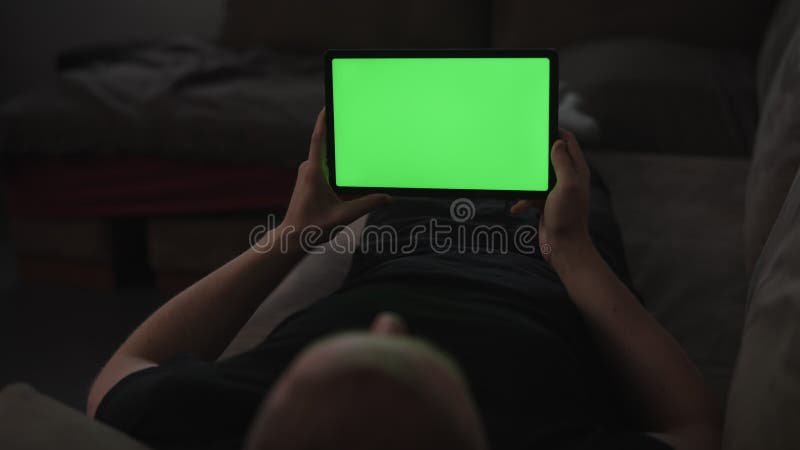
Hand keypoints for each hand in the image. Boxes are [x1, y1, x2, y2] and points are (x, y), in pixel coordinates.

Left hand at [280, 108, 391, 241]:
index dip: (323, 121)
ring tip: (351, 141)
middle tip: (350, 121)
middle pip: (323, 145)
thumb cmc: (313, 226)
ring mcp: (307, 174)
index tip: (327, 106)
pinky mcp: (308, 180)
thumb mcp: (344, 215)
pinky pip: (322, 165)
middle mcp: (308, 169)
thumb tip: (389, 198)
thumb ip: (367, 204)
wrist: (293, 237)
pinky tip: (345, 165)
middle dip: (336, 134)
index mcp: (314, 171)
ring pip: (323, 156)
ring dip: (335, 149)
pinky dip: (333, 161)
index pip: (318, 140)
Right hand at [511, 129, 591, 263]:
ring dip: (526, 179)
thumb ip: (563, 163)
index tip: (540, 125)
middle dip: (536, 154)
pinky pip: (530, 195)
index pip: (568, 142)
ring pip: (538, 176)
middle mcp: (568, 179)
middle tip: (522, 147)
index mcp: (577, 171)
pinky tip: (516, 207)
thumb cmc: (567, 218)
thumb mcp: (566, 186)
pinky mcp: (545, 204)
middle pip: (551, 157)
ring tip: (515, 179)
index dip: (556, 131)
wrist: (563, 248)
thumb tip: (558, 142)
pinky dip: (522, 200)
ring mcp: (556, 192)